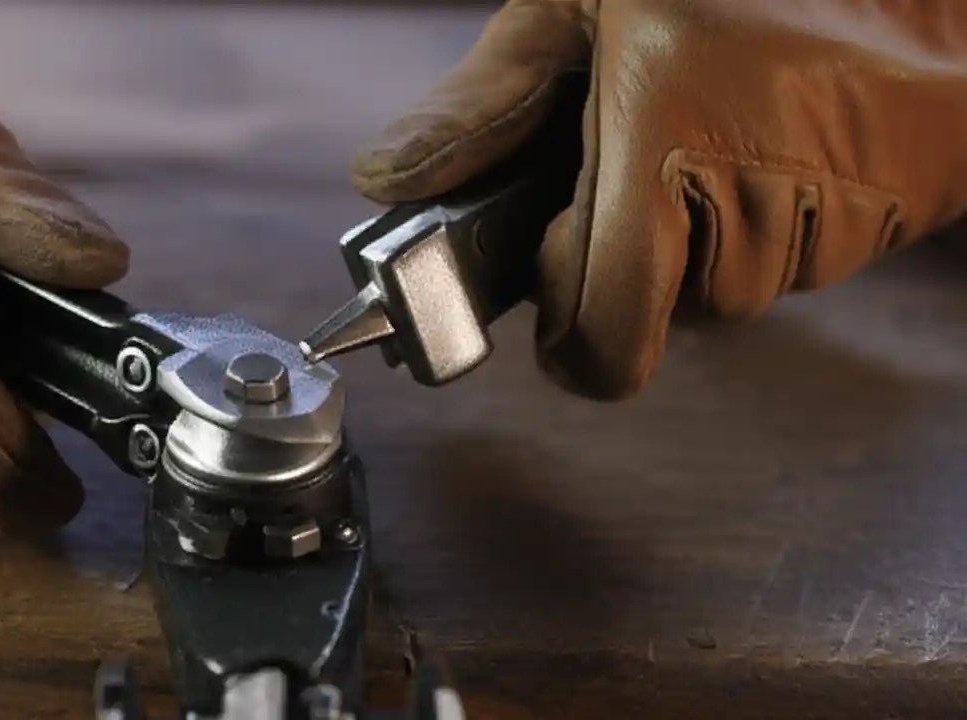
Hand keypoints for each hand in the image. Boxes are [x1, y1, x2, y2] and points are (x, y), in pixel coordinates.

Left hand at [352, 0, 966, 398]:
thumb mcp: (579, 0)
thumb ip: (483, 101)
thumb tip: (389, 179)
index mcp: (667, 143)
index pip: (606, 338)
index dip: (568, 341)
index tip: (555, 293)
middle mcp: (754, 200)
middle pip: (656, 315)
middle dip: (629, 257)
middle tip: (644, 157)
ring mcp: (832, 220)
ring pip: (722, 292)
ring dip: (698, 236)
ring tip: (712, 128)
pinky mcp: (886, 224)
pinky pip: (789, 263)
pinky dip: (760, 221)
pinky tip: (767, 138)